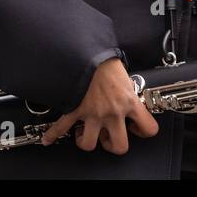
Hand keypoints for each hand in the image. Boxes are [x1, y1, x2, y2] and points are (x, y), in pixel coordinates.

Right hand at [40, 57, 158, 154]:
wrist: (86, 50)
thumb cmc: (106, 59)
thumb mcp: (125, 75)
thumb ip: (127, 88)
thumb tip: (126, 90)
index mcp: (129, 102)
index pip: (148, 128)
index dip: (144, 131)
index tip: (136, 126)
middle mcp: (112, 112)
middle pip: (119, 146)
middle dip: (114, 144)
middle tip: (109, 136)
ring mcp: (92, 114)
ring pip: (89, 144)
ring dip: (87, 141)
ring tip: (86, 134)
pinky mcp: (74, 110)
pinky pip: (61, 127)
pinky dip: (53, 134)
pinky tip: (48, 139)